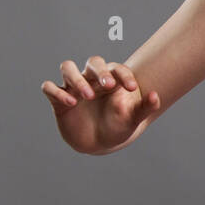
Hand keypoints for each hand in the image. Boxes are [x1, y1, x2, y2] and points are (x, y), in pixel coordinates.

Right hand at [41, 55, 160, 153]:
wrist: (100, 143)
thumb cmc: (119, 125)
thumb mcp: (133, 119)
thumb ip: (145, 108)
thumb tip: (155, 96)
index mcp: (111, 79)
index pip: (116, 68)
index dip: (123, 75)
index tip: (132, 89)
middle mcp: (91, 79)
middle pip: (92, 62)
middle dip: (100, 71)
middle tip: (108, 85)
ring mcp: (73, 88)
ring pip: (67, 67)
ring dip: (77, 78)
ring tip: (88, 96)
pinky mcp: (58, 101)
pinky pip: (49, 88)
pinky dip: (57, 92)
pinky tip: (71, 103)